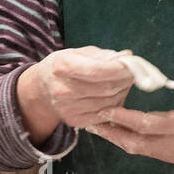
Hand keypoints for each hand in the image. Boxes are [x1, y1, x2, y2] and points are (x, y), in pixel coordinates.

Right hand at [16, 46, 136, 142]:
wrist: (42, 89)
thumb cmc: (64, 66)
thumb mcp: (78, 53)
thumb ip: (103, 56)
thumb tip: (127, 57)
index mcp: (62, 66)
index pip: (98, 70)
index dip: (119, 69)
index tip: (131, 65)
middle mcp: (62, 89)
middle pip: (106, 88)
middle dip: (125, 80)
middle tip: (132, 74)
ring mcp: (67, 108)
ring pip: (108, 102)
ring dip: (122, 92)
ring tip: (122, 83)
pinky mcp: (73, 121)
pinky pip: (104, 114)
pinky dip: (114, 105)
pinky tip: (114, 96)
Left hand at [86, 55, 173, 165]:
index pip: (147, 124)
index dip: (125, 118)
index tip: (105, 108)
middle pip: (136, 142)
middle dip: (112, 131)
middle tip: (90, 119)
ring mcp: (172, 154)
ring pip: (137, 149)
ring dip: (116, 138)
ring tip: (95, 125)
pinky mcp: (170, 156)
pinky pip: (143, 150)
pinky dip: (126, 141)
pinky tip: (114, 130)